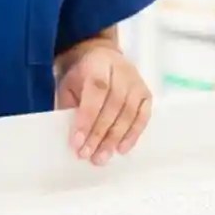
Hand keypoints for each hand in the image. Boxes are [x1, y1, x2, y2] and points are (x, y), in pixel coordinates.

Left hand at [57, 45, 151, 165]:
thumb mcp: (69, 84)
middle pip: (114, 105)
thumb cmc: (82, 75)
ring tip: (101, 157)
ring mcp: (137, 83)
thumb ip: (69, 106)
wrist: (101, 57)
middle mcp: (122, 72)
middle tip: (88, 154)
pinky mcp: (146, 94)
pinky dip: (133, 134)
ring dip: (114, 138)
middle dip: (99, 133)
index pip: (96, 91)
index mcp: (99, 64)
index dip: (87, 117)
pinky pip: (143, 117)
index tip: (77, 142)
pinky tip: (121, 149)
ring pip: (129, 113)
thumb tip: (73, 137)